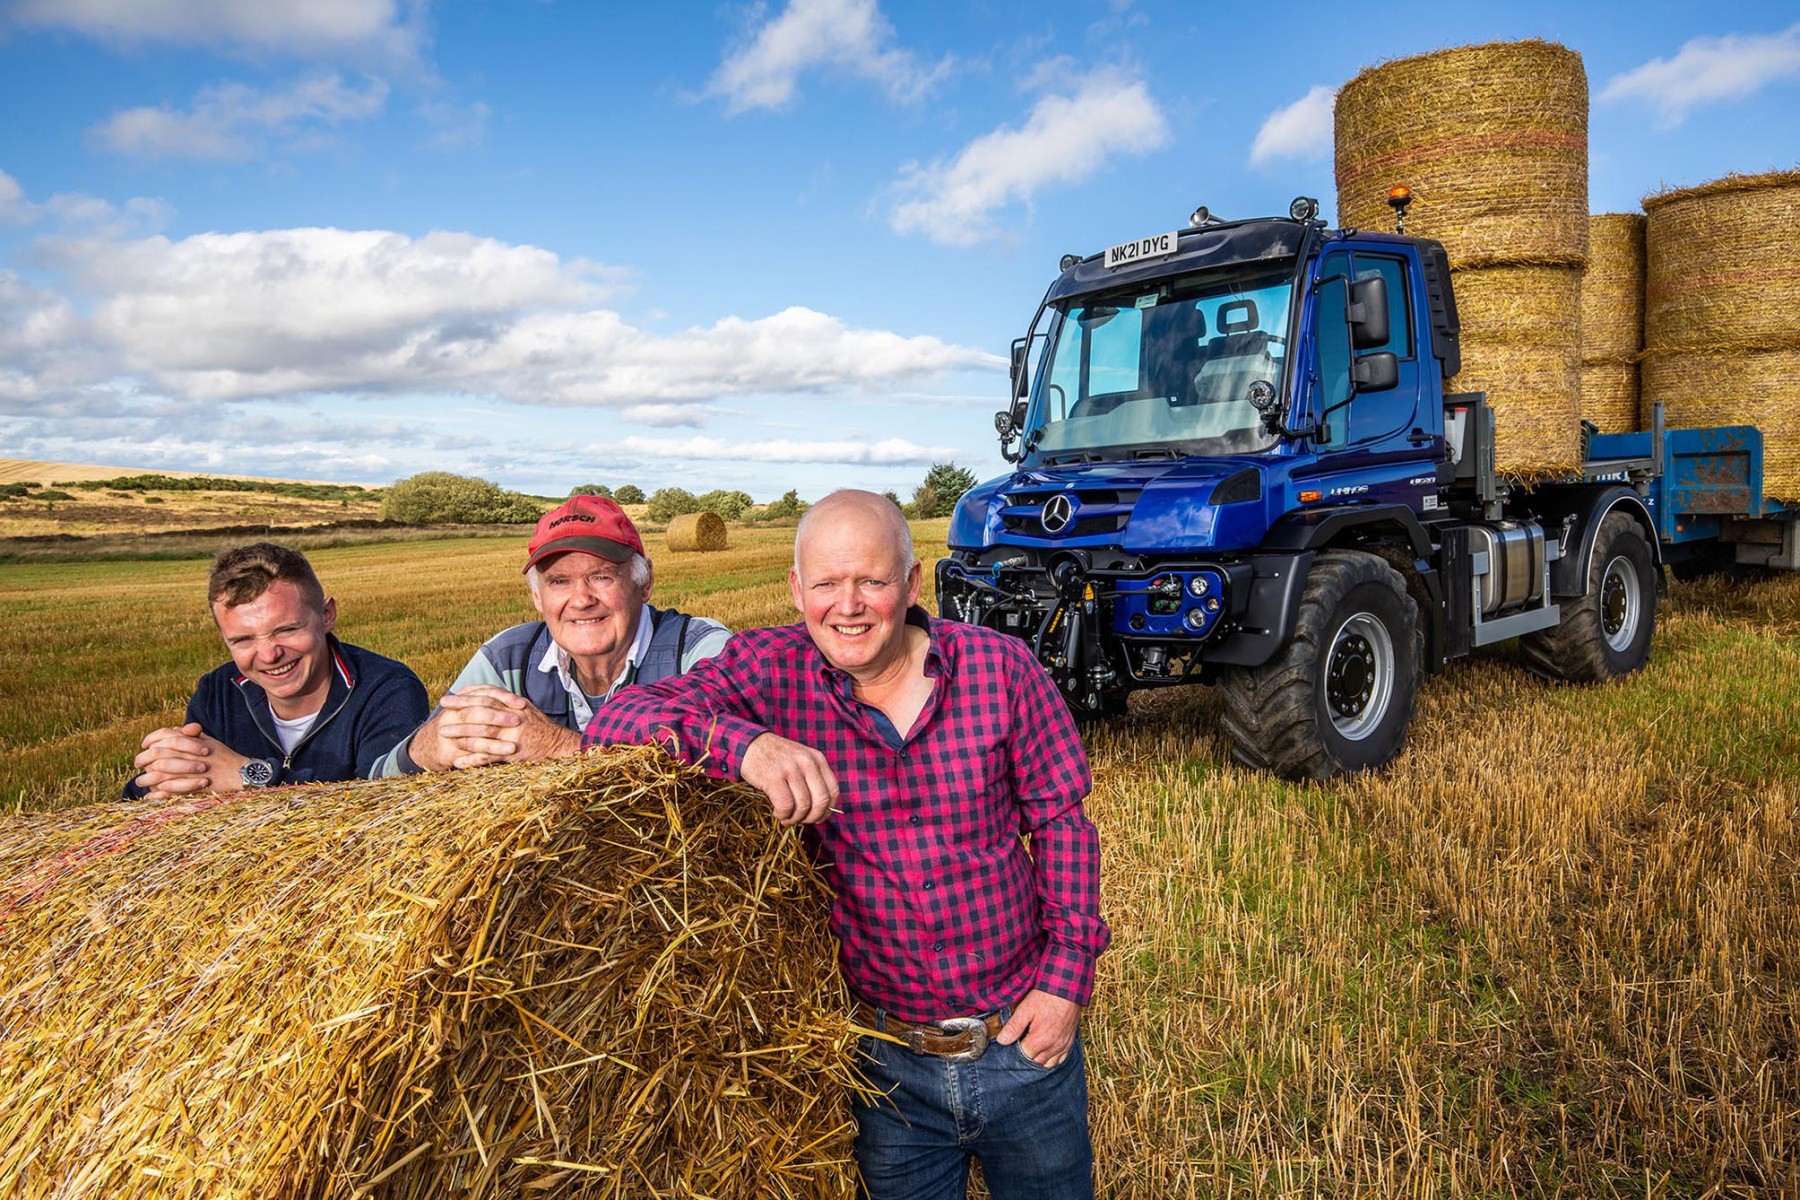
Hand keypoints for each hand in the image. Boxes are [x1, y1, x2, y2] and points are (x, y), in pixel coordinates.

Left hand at [132, 722, 251, 798]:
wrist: (240, 773)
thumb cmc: (225, 756)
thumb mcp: (209, 740)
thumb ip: (190, 734)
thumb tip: (174, 729)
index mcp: (191, 741)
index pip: (163, 736)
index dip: (150, 739)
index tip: (145, 746)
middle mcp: (186, 755)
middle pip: (156, 755)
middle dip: (142, 759)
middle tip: (138, 764)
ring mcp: (187, 772)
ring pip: (158, 774)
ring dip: (146, 779)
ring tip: (140, 782)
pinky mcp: (190, 788)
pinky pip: (167, 792)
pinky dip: (156, 795)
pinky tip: (149, 796)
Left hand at [414, 686, 580, 769]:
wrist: (558, 745)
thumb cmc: (541, 728)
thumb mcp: (525, 709)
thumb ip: (506, 703)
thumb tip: (488, 696)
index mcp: (513, 705)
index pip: (484, 697)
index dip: (464, 698)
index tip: (447, 700)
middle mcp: (511, 717)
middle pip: (479, 713)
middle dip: (457, 714)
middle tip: (439, 717)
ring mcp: (512, 735)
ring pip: (481, 733)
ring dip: (460, 735)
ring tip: (443, 735)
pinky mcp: (514, 751)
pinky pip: (489, 756)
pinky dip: (472, 760)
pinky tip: (458, 762)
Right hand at [740, 733, 837, 825]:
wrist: (750, 745)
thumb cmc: (777, 759)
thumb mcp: (801, 761)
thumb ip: (813, 779)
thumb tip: (822, 811)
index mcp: (817, 758)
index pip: (833, 791)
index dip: (827, 810)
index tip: (817, 817)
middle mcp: (807, 762)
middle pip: (821, 801)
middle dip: (812, 818)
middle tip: (802, 821)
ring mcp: (791, 769)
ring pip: (803, 806)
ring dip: (794, 818)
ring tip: (786, 817)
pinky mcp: (774, 777)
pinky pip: (786, 806)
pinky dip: (783, 815)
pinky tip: (777, 813)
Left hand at [994, 989, 1080, 1067]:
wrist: (1067, 988)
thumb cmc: (1046, 997)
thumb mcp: (1026, 1008)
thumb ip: (1014, 1027)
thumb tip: (1001, 1041)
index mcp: (1040, 1040)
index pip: (1023, 1056)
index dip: (1015, 1050)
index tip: (1013, 1040)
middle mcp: (1053, 1047)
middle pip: (1034, 1062)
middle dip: (1026, 1056)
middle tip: (1020, 1042)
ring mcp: (1063, 1046)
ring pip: (1047, 1064)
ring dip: (1038, 1059)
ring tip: (1031, 1048)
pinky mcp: (1070, 1043)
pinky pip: (1060, 1060)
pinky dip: (1051, 1059)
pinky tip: (1045, 1051)